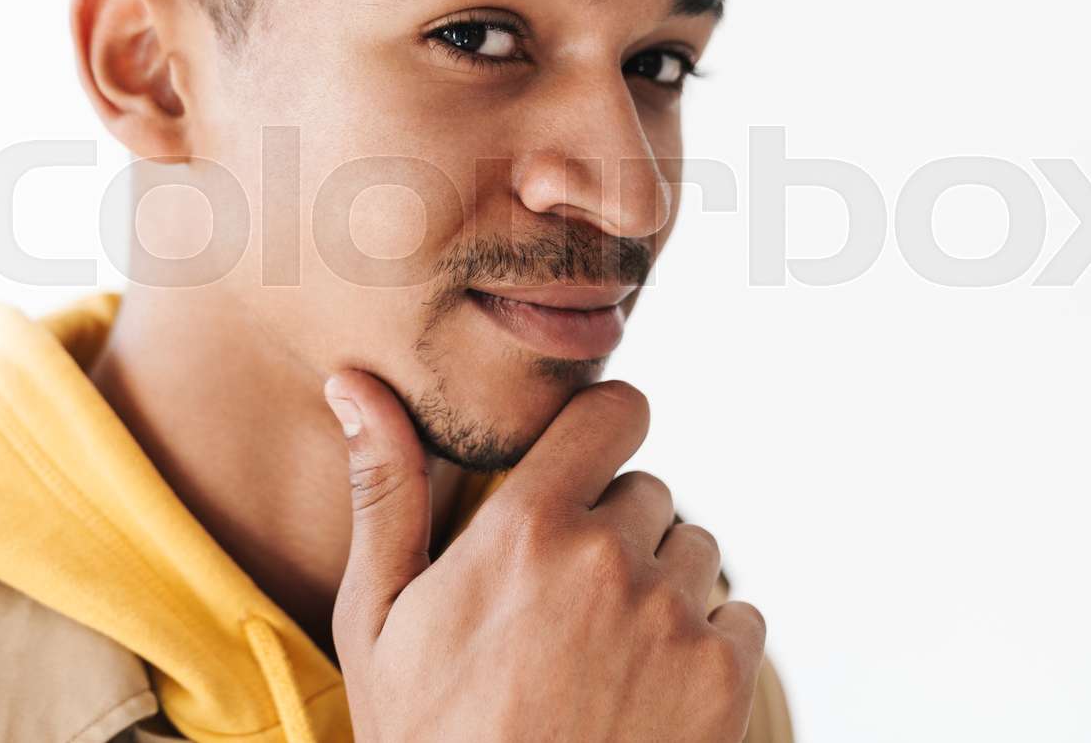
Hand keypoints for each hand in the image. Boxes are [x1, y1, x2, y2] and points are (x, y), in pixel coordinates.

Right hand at [323, 371, 765, 742]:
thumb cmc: (428, 740)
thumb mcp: (380, 621)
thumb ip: (384, 492)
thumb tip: (352, 382)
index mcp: (526, 529)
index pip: (617, 412)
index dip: (607, 432)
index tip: (589, 466)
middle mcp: (609, 559)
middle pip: (650, 493)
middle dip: (616, 532)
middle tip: (565, 608)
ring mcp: (672, 620)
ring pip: (695, 555)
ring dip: (662, 588)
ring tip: (603, 657)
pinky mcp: (721, 679)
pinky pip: (738, 617)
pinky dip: (706, 646)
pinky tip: (648, 694)